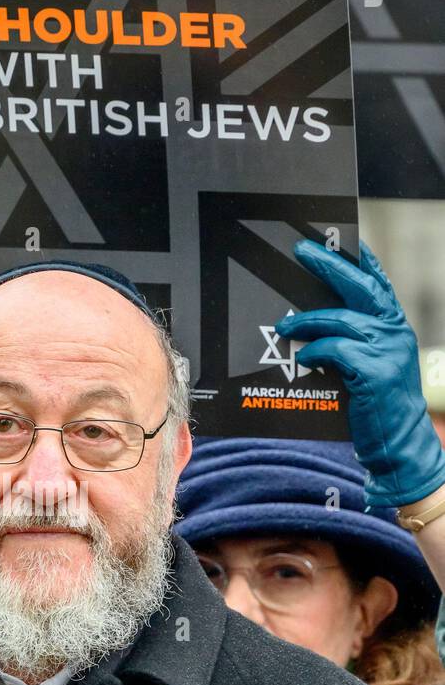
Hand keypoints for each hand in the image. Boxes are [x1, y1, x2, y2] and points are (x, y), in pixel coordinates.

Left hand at [276, 241, 444, 507]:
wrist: (400, 447)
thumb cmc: (377, 407)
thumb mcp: (371, 365)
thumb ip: (353, 341)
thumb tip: (311, 321)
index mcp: (395, 326)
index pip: (378, 283)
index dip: (361, 258)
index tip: (339, 237)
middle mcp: (396, 332)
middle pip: (361, 287)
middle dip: (329, 265)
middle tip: (301, 250)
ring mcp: (388, 351)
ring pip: (342, 319)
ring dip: (308, 320)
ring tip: (284, 325)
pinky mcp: (374, 373)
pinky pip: (336, 350)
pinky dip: (315, 350)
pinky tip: (302, 358)